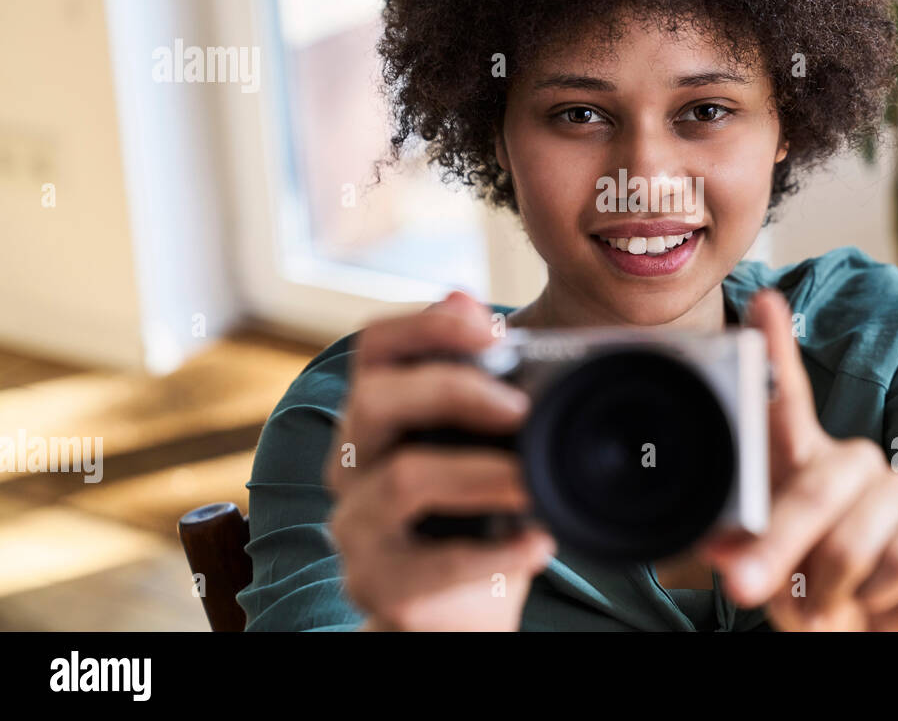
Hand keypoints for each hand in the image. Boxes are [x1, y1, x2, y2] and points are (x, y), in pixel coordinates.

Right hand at [325, 291, 555, 630]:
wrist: (456, 616)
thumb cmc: (471, 515)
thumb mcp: (478, 441)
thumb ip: (473, 374)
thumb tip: (462, 291)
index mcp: (376, 415)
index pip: (375, 345)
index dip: (428, 324)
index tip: (494, 328)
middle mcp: (351, 463)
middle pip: (374, 399)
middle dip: (454, 389)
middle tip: (520, 407)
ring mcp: (357, 526)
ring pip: (404, 479)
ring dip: (482, 472)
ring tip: (535, 481)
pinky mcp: (377, 584)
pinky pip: (433, 564)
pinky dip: (496, 552)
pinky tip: (537, 542)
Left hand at [697, 289, 897, 629]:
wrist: (884, 639)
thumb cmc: (821, 595)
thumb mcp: (774, 574)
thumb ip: (748, 552)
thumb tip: (717, 546)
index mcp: (805, 465)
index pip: (788, 400)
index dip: (777, 350)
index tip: (764, 302)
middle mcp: (855, 465)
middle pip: (814, 488)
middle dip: (776, 544)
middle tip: (742, 586)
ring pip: (851, 537)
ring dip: (830, 588)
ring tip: (830, 605)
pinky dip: (876, 597)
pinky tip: (877, 600)